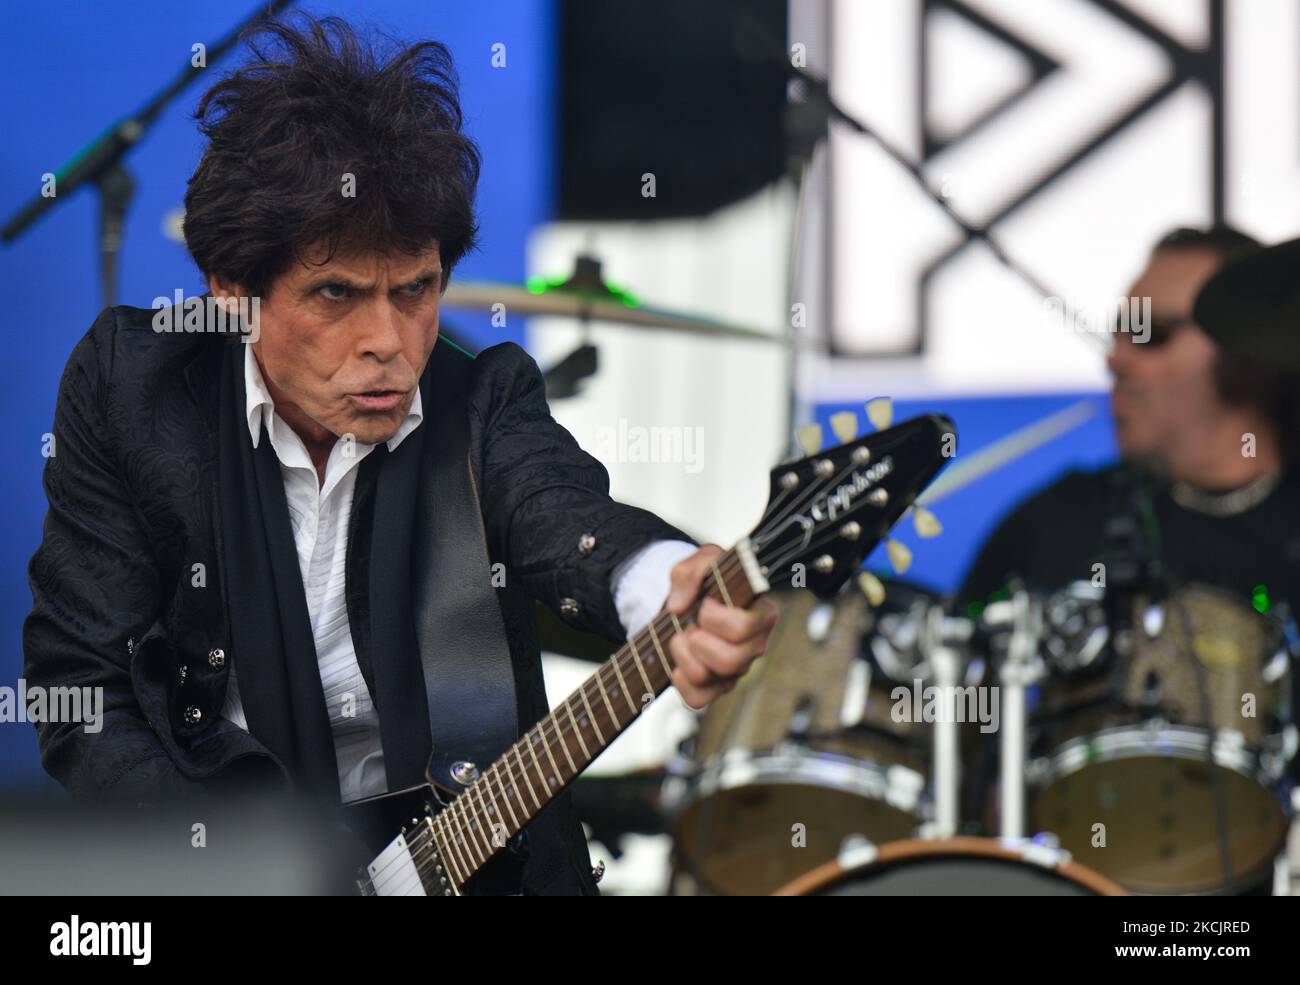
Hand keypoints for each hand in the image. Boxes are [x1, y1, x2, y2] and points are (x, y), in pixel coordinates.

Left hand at [662, 545, 778, 709]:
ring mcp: (737, 670)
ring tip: (682, 637)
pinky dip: (680, 680)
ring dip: (684, 655)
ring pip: (709, 679)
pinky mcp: (717, 687)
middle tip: (692, 624)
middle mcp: (755, 646)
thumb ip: (690, 571)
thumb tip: (677, 605)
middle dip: (699, 640)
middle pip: (730, 660)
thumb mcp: (702, 562)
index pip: (745, 628)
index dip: (716, 618)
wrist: (691, 599)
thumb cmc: (707, 580)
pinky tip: (678, 660)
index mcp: (762, 614)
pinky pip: (697, 699)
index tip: (706, 604)